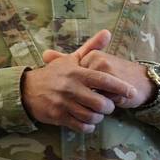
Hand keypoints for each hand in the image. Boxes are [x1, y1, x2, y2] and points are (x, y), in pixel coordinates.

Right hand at [20, 29, 137, 132]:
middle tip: (108, 105)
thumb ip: (91, 47)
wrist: (27, 89)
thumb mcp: (71, 59)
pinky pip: (80, 126)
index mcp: (77, 73)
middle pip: (100, 103)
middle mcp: (71, 88)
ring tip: (97, 114)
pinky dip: (88, 126)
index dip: (120, 87)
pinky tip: (88, 122)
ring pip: (91, 116)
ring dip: (98, 118)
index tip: (132, 92)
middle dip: (108, 107)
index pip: (104, 80)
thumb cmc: (54, 74)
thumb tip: (107, 32)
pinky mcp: (58, 116)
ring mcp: (64, 103)